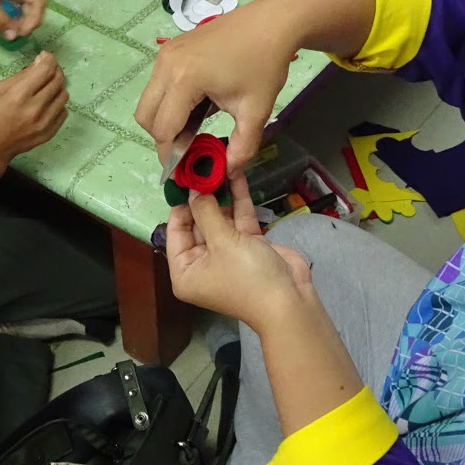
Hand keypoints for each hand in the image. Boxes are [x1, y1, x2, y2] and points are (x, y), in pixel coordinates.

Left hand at [0, 0, 45, 39]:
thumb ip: (1, 20)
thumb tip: (13, 37)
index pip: (38, 3)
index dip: (34, 21)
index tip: (21, 33)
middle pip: (36, 6)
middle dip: (29, 22)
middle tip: (15, 35)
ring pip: (30, 7)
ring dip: (24, 21)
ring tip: (12, 32)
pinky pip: (21, 6)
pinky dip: (18, 17)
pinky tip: (10, 25)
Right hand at [0, 50, 67, 164]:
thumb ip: (21, 76)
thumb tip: (40, 62)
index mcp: (19, 95)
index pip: (45, 70)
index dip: (48, 59)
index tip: (44, 57)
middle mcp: (35, 108)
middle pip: (58, 80)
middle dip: (54, 70)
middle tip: (46, 70)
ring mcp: (45, 123)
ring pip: (64, 95)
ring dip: (57, 87)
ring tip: (45, 88)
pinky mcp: (50, 133)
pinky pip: (63, 111)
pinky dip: (57, 104)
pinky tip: (46, 104)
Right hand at [136, 2, 296, 171]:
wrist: (272, 22)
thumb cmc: (265, 64)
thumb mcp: (255, 111)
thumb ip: (241, 147)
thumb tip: (228, 172)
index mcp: (184, 80)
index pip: (163, 129)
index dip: (171, 154)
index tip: (185, 168)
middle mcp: (166, 65)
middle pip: (145, 116)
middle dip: (163, 138)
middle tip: (189, 148)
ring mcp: (166, 53)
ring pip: (150, 100)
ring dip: (166, 119)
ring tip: (197, 125)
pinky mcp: (171, 48)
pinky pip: (158, 83)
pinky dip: (170, 101)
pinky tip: (198, 105)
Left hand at [165, 168, 317, 330]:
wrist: (290, 301)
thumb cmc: (246, 276)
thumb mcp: (222, 242)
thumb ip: (206, 211)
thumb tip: (194, 188)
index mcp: (185, 271)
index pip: (175, 232)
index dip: (180, 204)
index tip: (184, 176)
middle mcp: (203, 262)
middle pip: (197, 223)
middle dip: (203, 196)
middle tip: (203, 164)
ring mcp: (227, 253)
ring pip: (220, 218)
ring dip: (221, 194)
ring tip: (218, 163)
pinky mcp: (249, 245)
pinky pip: (238, 220)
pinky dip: (238, 200)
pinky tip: (236, 174)